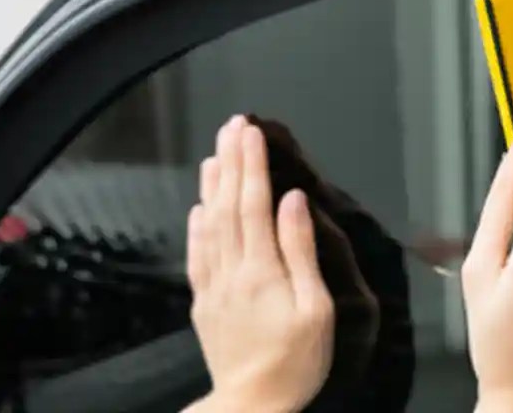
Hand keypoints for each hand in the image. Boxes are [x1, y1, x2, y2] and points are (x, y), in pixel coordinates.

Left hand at [185, 116, 333, 412]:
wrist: (252, 404)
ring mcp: (214, 287)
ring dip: (212, 187)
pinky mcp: (206, 304)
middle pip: (229, 206)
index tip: (252, 132)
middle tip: (233, 127)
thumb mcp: (315, 307)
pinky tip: (198, 210)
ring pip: (209, 225)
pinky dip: (197, 227)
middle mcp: (233, 271)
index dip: (253, 165)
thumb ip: (301, 250)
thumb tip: (293, 202)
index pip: (255, 203)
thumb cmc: (296, 361)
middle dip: (233, 163)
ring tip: (214, 155)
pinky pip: (198, 256)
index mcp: (263, 269)